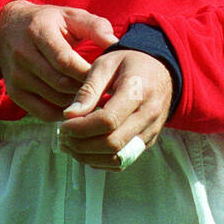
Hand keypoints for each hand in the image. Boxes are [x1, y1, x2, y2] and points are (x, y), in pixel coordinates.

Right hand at [0, 1, 117, 121]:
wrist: (5, 28)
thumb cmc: (47, 22)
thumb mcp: (69, 15)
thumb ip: (95, 26)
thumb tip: (115, 44)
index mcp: (39, 32)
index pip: (64, 60)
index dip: (87, 72)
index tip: (107, 76)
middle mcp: (23, 54)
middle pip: (60, 82)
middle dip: (85, 88)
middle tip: (105, 91)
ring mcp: (16, 76)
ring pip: (54, 98)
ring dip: (77, 101)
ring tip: (95, 98)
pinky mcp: (13, 92)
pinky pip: (42, 112)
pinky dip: (62, 113)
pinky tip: (76, 106)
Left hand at [57, 48, 173, 170]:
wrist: (161, 70)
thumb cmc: (129, 63)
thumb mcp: (106, 64)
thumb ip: (88, 90)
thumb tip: (69, 115)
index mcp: (138, 90)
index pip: (108, 120)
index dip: (81, 128)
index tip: (63, 124)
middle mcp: (149, 114)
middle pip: (112, 143)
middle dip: (81, 145)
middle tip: (63, 136)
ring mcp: (151, 131)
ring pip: (118, 158)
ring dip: (89, 157)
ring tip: (70, 145)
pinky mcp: (148, 142)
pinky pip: (123, 161)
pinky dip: (101, 161)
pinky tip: (85, 149)